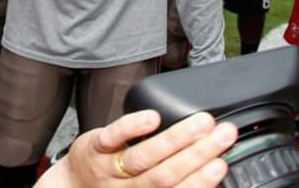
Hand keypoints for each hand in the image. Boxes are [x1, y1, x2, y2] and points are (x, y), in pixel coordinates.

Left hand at [35, 110, 236, 187]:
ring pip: (145, 156)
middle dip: (199, 154)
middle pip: (166, 175)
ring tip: (202, 122)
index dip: (201, 180)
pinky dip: (133, 127)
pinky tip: (152, 118)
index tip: (223, 164)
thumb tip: (210, 167)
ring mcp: (110, 169)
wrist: (74, 186)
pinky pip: (113, 137)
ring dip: (177, 139)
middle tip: (224, 133)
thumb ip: (172, 181)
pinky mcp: (95, 147)